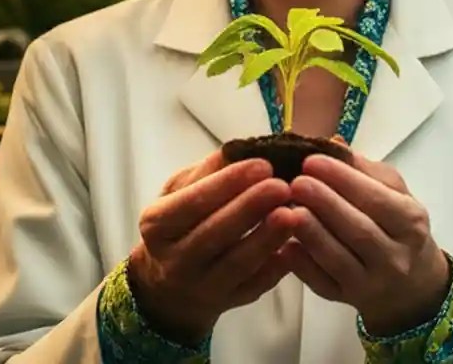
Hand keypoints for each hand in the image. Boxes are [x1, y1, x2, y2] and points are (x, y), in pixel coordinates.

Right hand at [127, 151, 296, 344]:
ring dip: (267, 239)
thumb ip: (208, 171)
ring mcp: (201, 287)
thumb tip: (241, 148)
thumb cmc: (180, 222)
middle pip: (214, 234)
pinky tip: (295, 248)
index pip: (192, 202)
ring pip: (237, 264)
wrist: (170, 285)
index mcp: (157, 225)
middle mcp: (174, 260)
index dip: (228, 183)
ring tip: (294, 214)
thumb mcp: (180, 192)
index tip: (263, 164)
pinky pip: (255, 287)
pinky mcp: (228, 304)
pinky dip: (275, 268)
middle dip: (250, 208)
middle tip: (283, 186)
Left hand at [278, 150, 450, 335]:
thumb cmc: (397, 226)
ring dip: (311, 233)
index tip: (312, 160)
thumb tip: (333, 143)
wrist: (412, 284)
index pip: (376, 199)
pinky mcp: (347, 300)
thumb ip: (365, 170)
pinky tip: (284, 245)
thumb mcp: (394, 193)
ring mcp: (372, 284)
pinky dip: (302, 266)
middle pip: (358, 230)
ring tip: (286, 209)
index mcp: (411, 222)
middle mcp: (396, 257)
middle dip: (324, 204)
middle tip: (295, 182)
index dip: (343, 179)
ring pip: (338, 259)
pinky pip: (322, 284)